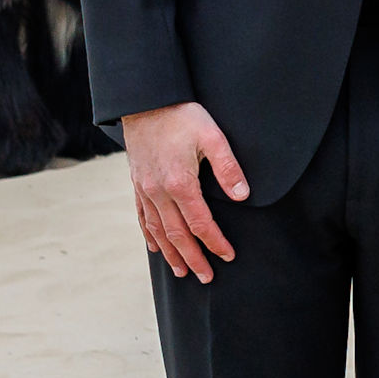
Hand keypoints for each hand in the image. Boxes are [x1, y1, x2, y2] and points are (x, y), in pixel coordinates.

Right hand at [123, 101, 245, 281]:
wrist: (145, 100)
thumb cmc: (181, 115)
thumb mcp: (212, 136)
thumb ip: (228, 167)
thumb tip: (242, 195)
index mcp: (180, 183)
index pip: (201, 223)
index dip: (215, 242)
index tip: (228, 256)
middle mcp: (159, 192)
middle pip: (177, 235)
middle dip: (193, 258)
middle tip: (206, 277)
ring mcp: (145, 189)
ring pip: (157, 230)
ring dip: (170, 253)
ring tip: (181, 271)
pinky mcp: (137, 183)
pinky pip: (141, 216)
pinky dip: (148, 234)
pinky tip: (154, 247)